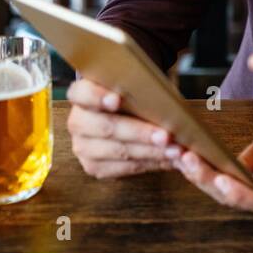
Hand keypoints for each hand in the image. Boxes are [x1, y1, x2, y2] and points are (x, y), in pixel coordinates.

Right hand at [66, 78, 181, 177]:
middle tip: (165, 136)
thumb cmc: (133, 96)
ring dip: (149, 152)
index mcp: (81, 95)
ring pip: (117, 151)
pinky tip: (168, 160)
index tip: (117, 99)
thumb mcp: (136, 85)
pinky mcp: (94, 166)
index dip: (97, 97)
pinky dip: (149, 164)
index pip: (81, 93)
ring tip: (174, 151)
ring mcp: (83, 146)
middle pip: (106, 127)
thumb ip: (142, 87)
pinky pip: (123, 168)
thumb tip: (166, 98)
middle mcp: (77, 121)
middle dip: (139, 133)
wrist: (125, 114)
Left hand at [175, 107, 252, 215]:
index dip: (241, 193)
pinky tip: (192, 160)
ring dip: (204, 178)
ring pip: (230, 195)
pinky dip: (210, 174)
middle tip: (189, 160)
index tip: (221, 179)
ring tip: (183, 157)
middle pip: (240, 200)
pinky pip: (230, 186)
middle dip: (210, 181)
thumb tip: (236, 165)